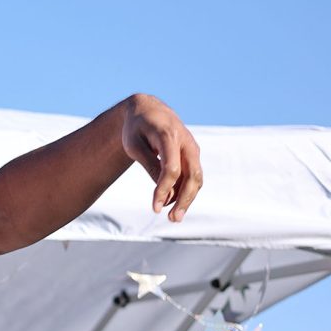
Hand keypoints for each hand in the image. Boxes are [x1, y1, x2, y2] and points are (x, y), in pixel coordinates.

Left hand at [120, 94, 201, 221]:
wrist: (148, 110)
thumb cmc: (136, 128)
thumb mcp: (133, 144)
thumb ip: (148, 163)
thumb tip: (161, 188)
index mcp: (168, 135)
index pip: (171, 168)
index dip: (164, 190)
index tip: (155, 208)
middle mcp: (186, 142)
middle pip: (191, 175)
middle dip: (183, 199)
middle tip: (172, 219)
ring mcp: (192, 148)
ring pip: (196, 178)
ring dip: (187, 199)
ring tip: (173, 217)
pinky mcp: (192, 155)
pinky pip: (193, 176)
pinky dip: (185, 191)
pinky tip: (172, 204)